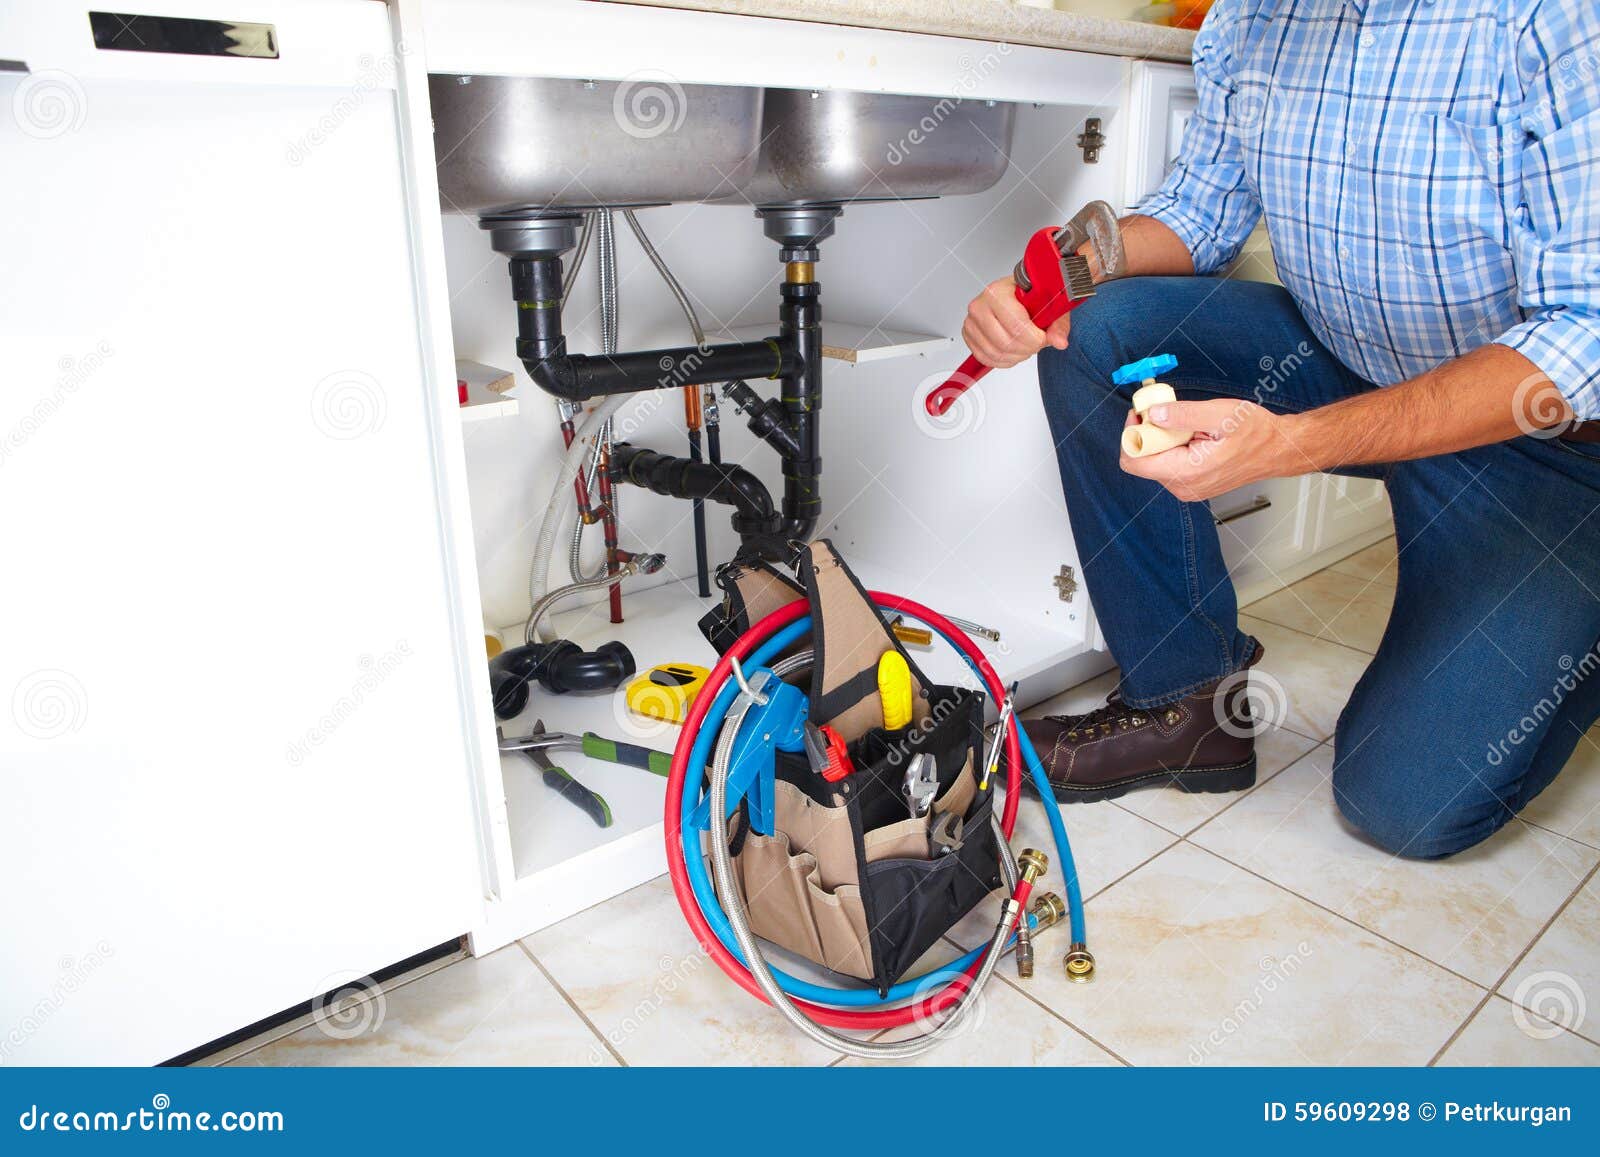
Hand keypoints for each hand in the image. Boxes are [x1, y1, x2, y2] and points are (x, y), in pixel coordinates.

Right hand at [962, 277, 1072, 368]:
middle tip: (1036, 343)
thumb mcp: (1049, 304)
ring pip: (996, 353)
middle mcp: (980, 306)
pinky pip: (985, 358)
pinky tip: (1013, 351)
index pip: (1016, 327)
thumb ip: (1057, 324)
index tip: (1043, 337)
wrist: (1013, 292)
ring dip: (1016, 356)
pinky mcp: (968, 335)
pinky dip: (1003, 360)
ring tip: (1026, 346)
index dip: (1035, 339)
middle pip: (1006, 343)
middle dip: (1027, 349)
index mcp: (997, 293)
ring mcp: (971, 322)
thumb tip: (1059, 341)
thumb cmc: (1027, 294)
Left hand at [1120, 398, 1308, 501]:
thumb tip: (1153, 414)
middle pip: (1142, 460)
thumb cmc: (1256, 433)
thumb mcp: (1220, 414)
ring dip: (1162, 439)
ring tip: (1188, 425)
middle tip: (1165, 412)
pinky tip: (1192, 435)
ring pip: (1155, 461)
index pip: (1134, 462)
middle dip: (1148, 433)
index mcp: (1185, 472)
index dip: (1131, 434)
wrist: (1278, 449)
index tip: (1141, 414)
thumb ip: (1183, 414)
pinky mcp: (1191, 484)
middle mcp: (1182, 486)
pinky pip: (1168, 463)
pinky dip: (1173, 446)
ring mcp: (1186, 488)